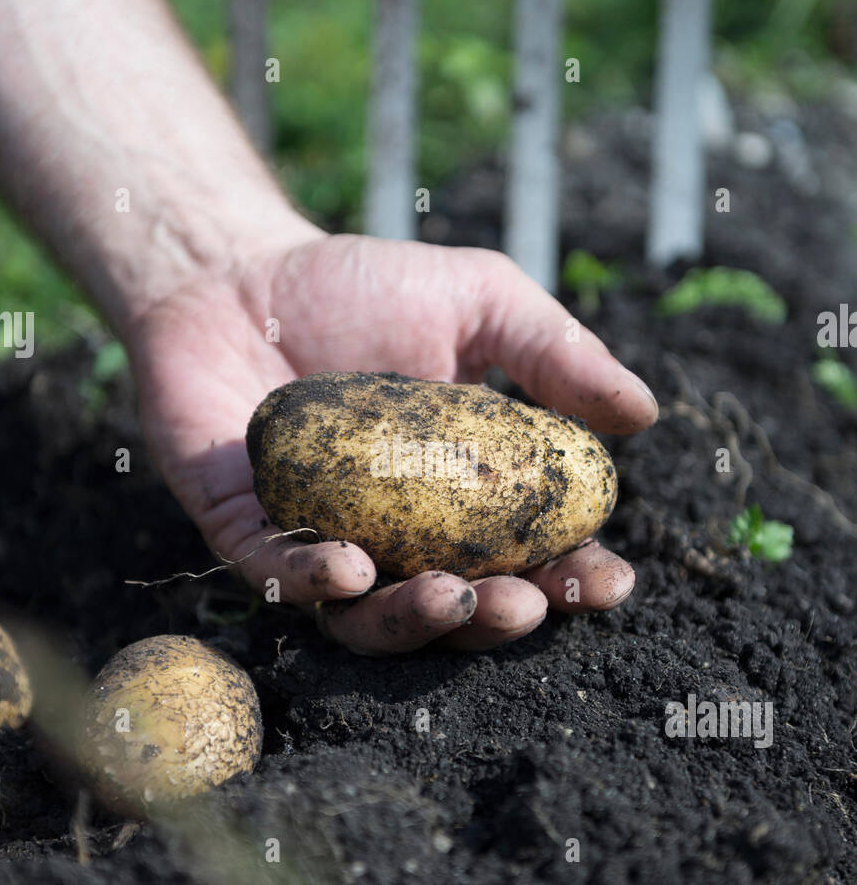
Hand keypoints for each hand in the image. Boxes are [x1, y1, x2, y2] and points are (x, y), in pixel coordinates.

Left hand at [127, 230, 656, 653]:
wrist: (241, 264)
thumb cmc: (364, 286)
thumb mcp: (478, 303)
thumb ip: (554, 355)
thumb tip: (643, 415)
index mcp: (460, 495)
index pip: (526, 553)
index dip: (571, 576)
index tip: (608, 580)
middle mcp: (394, 534)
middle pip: (453, 603)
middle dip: (496, 616)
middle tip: (527, 605)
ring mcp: (317, 538)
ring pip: (367, 617)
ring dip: (415, 621)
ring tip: (456, 598)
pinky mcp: (242, 530)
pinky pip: (277, 576)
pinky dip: (314, 582)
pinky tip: (352, 570)